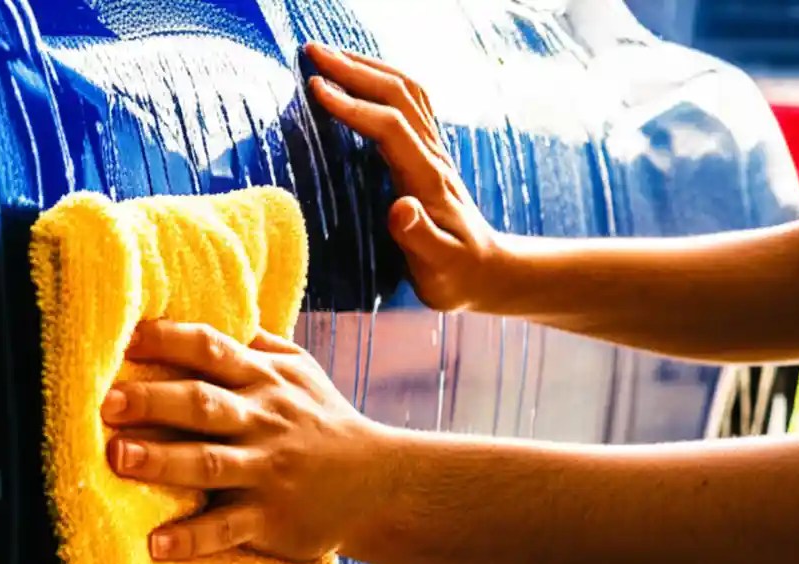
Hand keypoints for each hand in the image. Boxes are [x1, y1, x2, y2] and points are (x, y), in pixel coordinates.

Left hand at [101, 319, 384, 562]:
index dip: (168, 339)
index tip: (124, 337)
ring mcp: (267, 472)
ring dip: (162, 462)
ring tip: (118, 459)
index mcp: (264, 380)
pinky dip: (192, 539)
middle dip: (154, 401)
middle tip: (106, 401)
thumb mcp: (300, 371)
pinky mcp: (271, 520)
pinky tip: (156, 546)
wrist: (380, 483)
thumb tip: (212, 304)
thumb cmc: (323, 420)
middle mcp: (262, 421)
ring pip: (209, 465)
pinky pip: (227, 529)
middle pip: (203, 404)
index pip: (212, 350)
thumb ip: (255, 342)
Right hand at [305, 42, 504, 312]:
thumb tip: (399, 208)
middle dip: (354, 68)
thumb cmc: (456, 276)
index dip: (353, 105)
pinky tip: (361, 77)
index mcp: (427, 179)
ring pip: (406, 91)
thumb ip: (418, 239)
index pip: (389, 127)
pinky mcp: (428, 154)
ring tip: (330, 54)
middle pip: (398, 94)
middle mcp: (433, 155)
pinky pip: (409, 102)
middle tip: (311, 52)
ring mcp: (433, 151)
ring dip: (368, 66)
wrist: (487, 272)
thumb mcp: (438, 268)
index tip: (316, 89)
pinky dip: (382, 79)